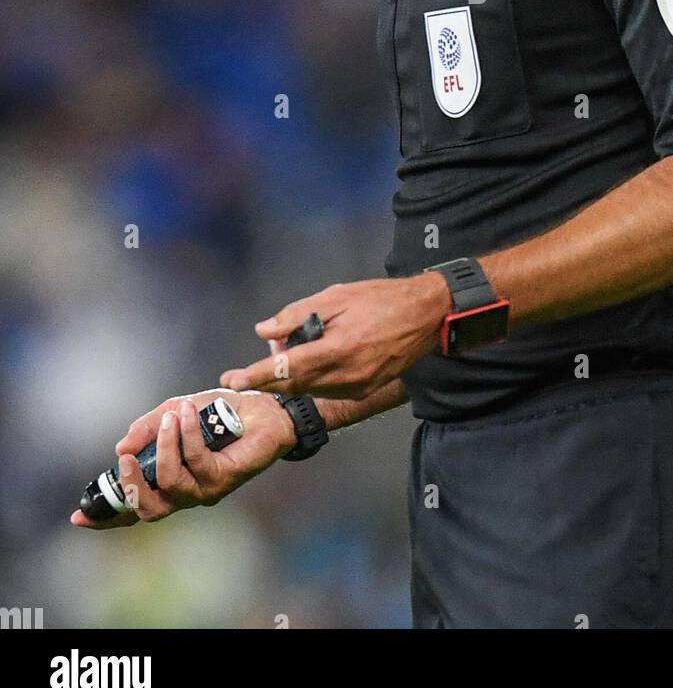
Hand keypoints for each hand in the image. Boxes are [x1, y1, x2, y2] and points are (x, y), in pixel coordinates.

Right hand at [69, 388, 294, 529]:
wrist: (266, 408)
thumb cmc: (222, 413)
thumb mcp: (177, 410)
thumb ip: (150, 427)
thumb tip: (121, 446)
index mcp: (170, 480)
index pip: (136, 506)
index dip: (107, 516)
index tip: (80, 515)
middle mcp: (187, 492)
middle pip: (149, 511)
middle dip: (132, 486)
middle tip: (127, 459)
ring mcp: (206, 490)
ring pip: (171, 485)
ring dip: (165, 448)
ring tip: (172, 417)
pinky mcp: (226, 479)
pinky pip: (196, 463)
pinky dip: (187, 435)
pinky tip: (188, 413)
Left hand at [220, 274, 449, 400]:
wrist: (425, 315)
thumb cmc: (381, 299)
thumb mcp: (337, 295)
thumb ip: (297, 314)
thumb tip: (264, 331)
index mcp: (338, 349)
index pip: (287, 369)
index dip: (256, 375)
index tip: (232, 379)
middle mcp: (346, 376)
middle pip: (294, 385)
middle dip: (272, 375)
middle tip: (265, 356)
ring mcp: (357, 388)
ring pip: (310, 389)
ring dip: (293, 376)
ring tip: (296, 348)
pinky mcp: (364, 392)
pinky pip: (328, 390)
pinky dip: (313, 378)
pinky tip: (316, 358)